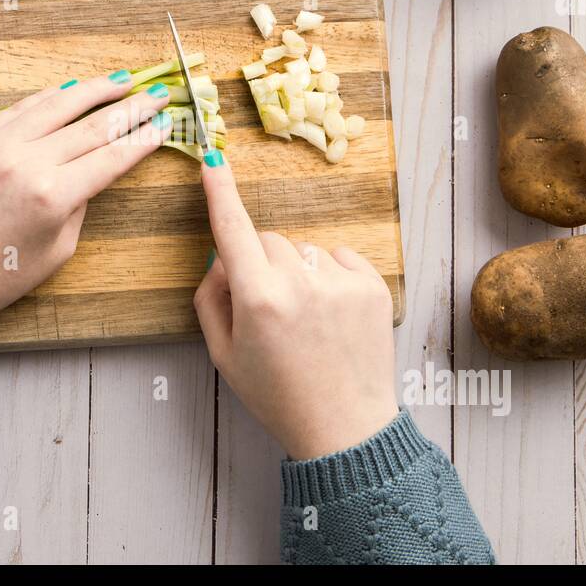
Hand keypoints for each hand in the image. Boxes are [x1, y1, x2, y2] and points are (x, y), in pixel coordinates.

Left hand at [0, 72, 172, 321]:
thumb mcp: (57, 250)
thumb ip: (79, 204)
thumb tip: (92, 168)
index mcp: (53, 196)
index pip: (112, 156)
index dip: (144, 138)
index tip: (167, 123)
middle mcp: (25, 162)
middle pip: (92, 125)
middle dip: (131, 108)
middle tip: (158, 94)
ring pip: (54, 104)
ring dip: (93, 90)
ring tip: (121, 80)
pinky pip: (16, 109)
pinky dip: (47, 97)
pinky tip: (70, 89)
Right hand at [192, 155, 398, 459]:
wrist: (345, 428)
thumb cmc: (278, 396)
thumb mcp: (224, 355)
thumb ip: (212, 298)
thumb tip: (222, 257)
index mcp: (259, 299)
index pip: (232, 230)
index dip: (218, 191)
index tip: (211, 157)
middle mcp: (301, 283)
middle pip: (268, 241)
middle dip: (261, 263)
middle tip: (268, 310)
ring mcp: (341, 282)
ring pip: (303, 251)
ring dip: (298, 273)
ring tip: (308, 322)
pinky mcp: (373, 285)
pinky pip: (339, 258)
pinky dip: (331, 277)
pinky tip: (332, 317)